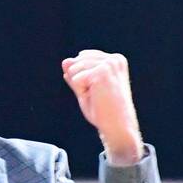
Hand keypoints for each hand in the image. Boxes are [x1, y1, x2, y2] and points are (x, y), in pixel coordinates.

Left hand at [62, 49, 142, 164]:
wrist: (117, 125)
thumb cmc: (104, 110)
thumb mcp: (87, 89)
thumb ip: (76, 74)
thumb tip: (65, 61)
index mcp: (114, 59)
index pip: (82, 57)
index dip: (83, 77)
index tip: (98, 91)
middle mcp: (114, 58)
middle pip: (76, 62)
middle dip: (80, 81)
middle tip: (97, 96)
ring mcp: (109, 64)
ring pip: (74, 69)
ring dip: (81, 87)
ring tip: (97, 96)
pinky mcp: (102, 72)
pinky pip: (76, 79)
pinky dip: (81, 91)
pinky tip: (96, 97)